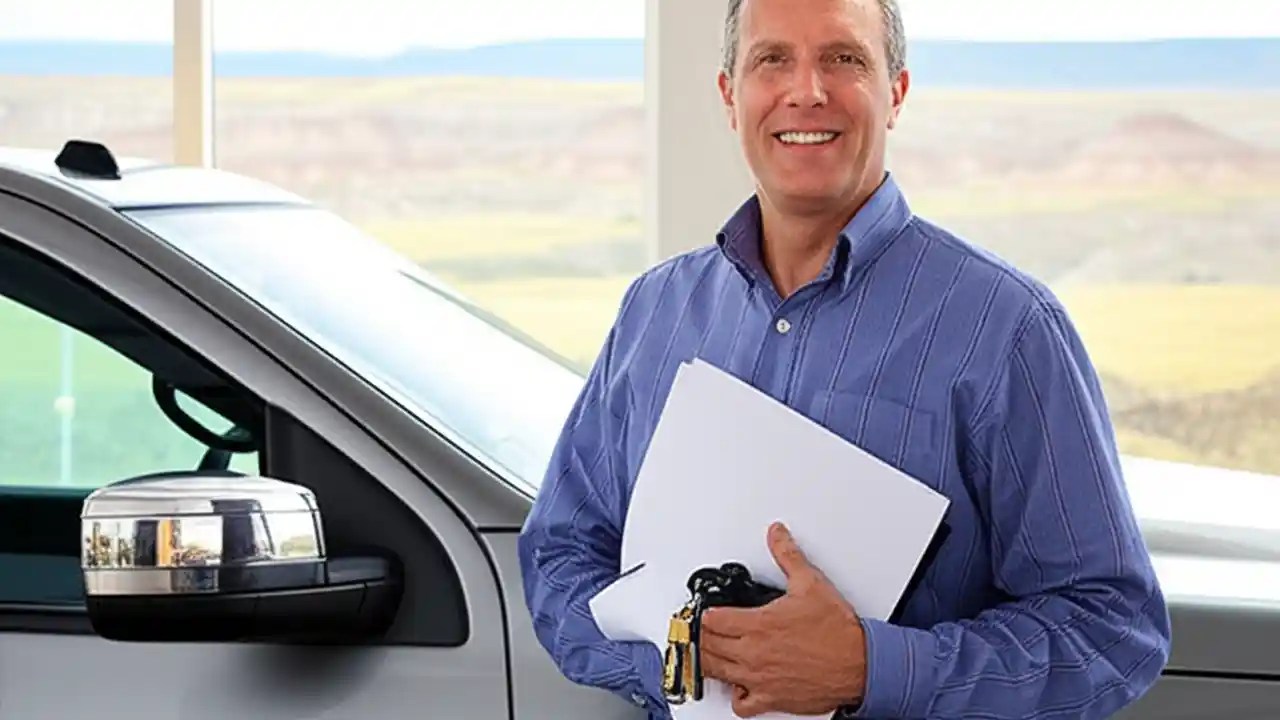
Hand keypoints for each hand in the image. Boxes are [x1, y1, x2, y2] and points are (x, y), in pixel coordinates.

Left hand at [699, 522, 866, 717]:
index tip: (706, 611)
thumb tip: (776, 535)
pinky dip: (735, 694)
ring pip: (716, 672)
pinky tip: (739, 682)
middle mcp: (754, 653)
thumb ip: (788, 555)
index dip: (705, 613)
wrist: (860, 664)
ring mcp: (760, 678)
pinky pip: (740, 703)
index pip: (711, 620)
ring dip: (709, 661)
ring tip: (712, 652)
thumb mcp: (811, 582)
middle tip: (704, 629)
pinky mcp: (771, 698)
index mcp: (758, 624)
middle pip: (708, 645)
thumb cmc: (838, 631)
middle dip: (701, 635)